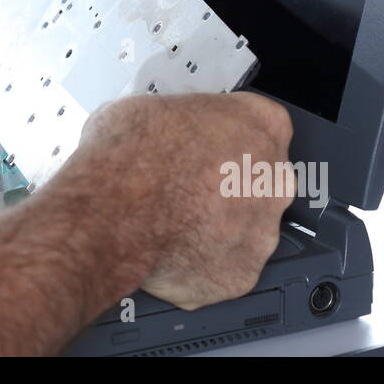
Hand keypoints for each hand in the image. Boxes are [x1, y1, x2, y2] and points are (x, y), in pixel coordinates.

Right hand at [50, 92, 293, 310]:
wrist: (110, 209)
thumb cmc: (128, 155)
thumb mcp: (148, 107)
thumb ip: (177, 123)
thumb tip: (159, 130)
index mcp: (260, 125)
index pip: (259, 126)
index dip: (226, 139)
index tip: (206, 147)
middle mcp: (273, 179)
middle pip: (259, 182)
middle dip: (226, 187)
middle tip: (184, 187)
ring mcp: (261, 232)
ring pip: (244, 230)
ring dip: (214, 228)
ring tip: (169, 222)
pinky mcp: (240, 275)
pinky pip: (222, 272)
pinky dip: (198, 266)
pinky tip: (167, 251)